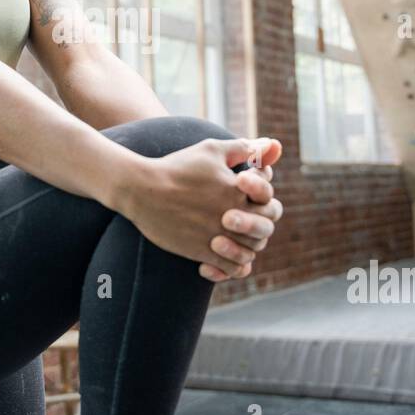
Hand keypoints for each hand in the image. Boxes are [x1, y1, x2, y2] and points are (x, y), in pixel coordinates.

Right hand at [118, 136, 272, 278]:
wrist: (143, 189)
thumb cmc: (177, 167)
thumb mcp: (211, 149)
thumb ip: (244, 148)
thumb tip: (271, 145)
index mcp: (239, 191)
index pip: (270, 203)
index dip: (263, 201)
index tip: (243, 198)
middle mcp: (235, 216)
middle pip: (264, 230)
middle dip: (257, 226)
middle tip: (238, 222)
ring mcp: (220, 236)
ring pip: (250, 252)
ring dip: (246, 247)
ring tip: (231, 240)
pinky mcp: (203, 252)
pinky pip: (231, 269)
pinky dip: (231, 267)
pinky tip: (219, 256)